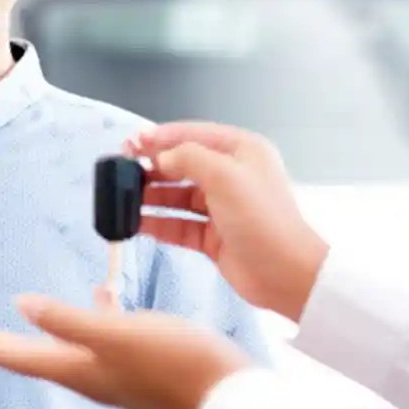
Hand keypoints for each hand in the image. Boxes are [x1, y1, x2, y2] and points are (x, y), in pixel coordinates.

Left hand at [0, 293, 249, 408]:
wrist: (229, 394)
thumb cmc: (177, 364)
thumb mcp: (117, 335)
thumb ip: (69, 319)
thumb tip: (21, 306)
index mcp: (79, 368)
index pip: (16, 355)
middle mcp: (91, 374)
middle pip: (32, 354)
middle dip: (0, 343)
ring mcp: (115, 370)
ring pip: (67, 345)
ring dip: (45, 328)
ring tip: (27, 309)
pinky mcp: (140, 362)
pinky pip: (104, 335)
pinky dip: (95, 315)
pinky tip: (106, 294)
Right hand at [126, 121, 328, 321]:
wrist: (286, 274)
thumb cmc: (262, 219)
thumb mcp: (224, 176)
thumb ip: (187, 157)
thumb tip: (161, 157)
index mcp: (241, 151)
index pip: (193, 134)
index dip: (160, 137)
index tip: (131, 143)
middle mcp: (232, 175)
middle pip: (183, 164)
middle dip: (152, 167)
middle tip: (122, 171)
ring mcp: (222, 207)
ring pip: (177, 195)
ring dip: (151, 196)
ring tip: (123, 199)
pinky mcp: (213, 236)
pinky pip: (179, 224)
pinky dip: (158, 223)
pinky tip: (136, 224)